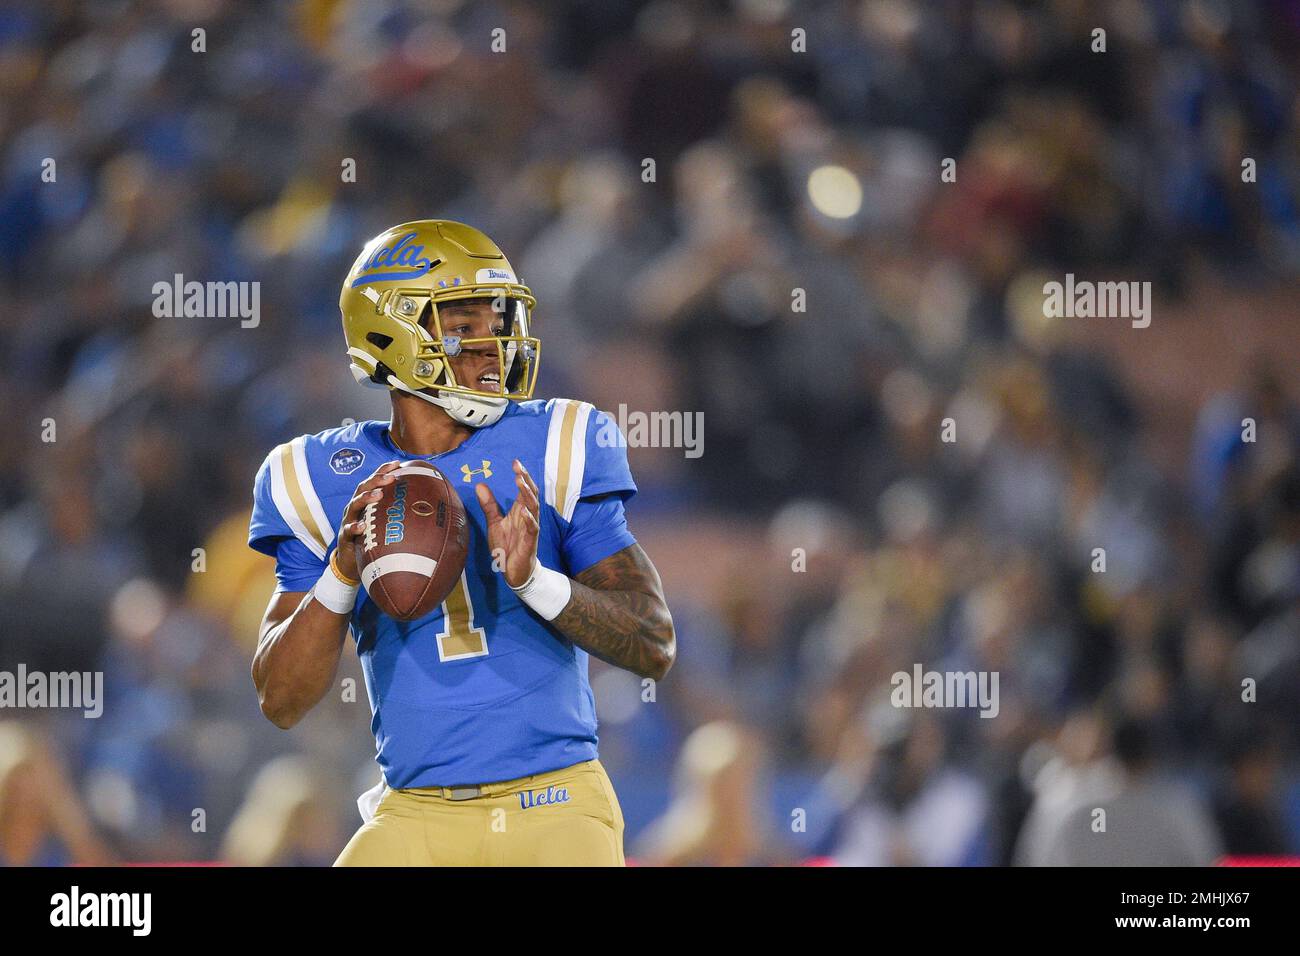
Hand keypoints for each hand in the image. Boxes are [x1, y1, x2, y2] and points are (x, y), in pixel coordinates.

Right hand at [333, 460, 402, 580]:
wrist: (351, 560)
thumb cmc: (371, 537)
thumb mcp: (383, 523)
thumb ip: (397, 514)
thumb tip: (426, 507)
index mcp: (365, 501)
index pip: (373, 482)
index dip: (383, 471)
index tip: (397, 463)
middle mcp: (356, 507)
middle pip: (363, 488)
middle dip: (376, 480)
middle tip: (391, 477)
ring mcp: (349, 520)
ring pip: (354, 505)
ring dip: (366, 498)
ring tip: (379, 494)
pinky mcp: (345, 536)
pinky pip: (349, 530)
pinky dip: (355, 526)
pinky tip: (362, 526)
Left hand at [475, 459, 539, 587]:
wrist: (514, 572)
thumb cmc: (507, 546)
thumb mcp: (494, 523)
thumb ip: (489, 505)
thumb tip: (480, 485)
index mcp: (520, 511)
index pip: (524, 489)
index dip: (521, 475)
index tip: (515, 462)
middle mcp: (527, 517)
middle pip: (531, 494)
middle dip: (526, 480)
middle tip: (518, 467)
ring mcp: (530, 528)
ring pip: (534, 508)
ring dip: (527, 495)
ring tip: (520, 482)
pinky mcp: (530, 542)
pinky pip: (533, 529)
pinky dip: (529, 520)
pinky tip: (524, 512)